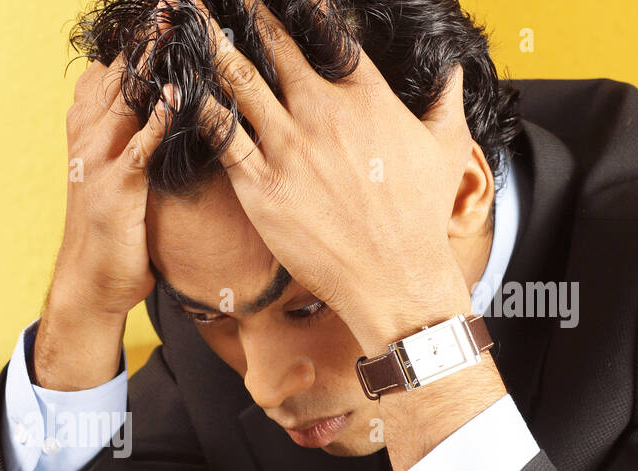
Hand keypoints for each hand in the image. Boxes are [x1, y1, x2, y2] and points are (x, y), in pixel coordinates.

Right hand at [38, 20, 176, 389]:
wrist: (89, 284)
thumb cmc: (113, 228)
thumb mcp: (117, 168)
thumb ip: (133, 130)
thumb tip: (164, 97)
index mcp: (88, 123)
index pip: (115, 64)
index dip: (141, 36)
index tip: (167, 7)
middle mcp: (87, 133)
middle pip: (121, 69)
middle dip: (149, 34)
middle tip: (175, 1)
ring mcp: (96, 159)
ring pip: (127, 97)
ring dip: (154, 61)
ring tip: (178, 25)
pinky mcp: (114, 189)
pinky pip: (140, 145)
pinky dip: (160, 119)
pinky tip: (180, 95)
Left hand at [187, 0, 473, 355]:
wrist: (395, 278)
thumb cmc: (420, 218)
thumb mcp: (445, 148)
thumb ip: (447, 100)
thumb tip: (456, 69)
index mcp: (367, 97)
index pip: (328, 34)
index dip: (300, 9)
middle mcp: (324, 113)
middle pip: (276, 48)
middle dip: (249, 15)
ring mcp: (289, 149)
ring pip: (241, 83)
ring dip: (214, 49)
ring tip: (190, 24)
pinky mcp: (261, 186)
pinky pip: (222, 138)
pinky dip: (200, 109)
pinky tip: (181, 88)